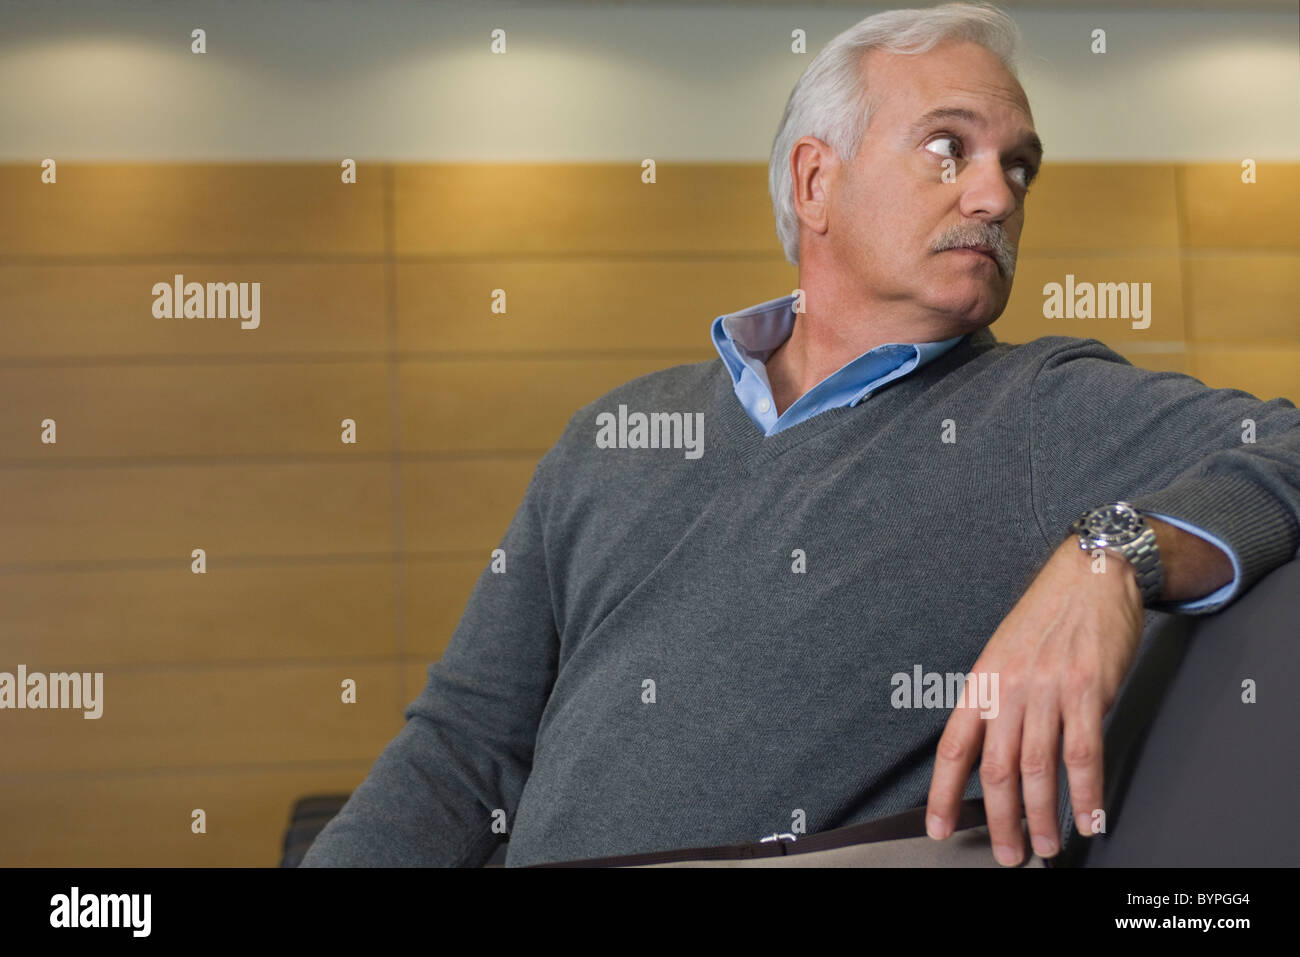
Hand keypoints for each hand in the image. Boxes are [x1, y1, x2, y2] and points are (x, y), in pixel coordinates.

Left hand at [924, 537, 1145, 863]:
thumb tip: (987, 754)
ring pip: (1037, 768)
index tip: (937, 828)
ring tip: (1046, 846)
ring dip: (1042, 816)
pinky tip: (1089, 818)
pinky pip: (1084, 754)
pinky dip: (1086, 794)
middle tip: (1008, 853)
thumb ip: (995, 702)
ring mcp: (1048, 690)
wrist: (1090, 574)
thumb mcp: (1004, 654)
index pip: (953, 747)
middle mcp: (1010, 688)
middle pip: (995, 768)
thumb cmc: (1047, 616)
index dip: (942, 793)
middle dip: (999, 820)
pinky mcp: (1088, 690)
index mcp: (983, 681)